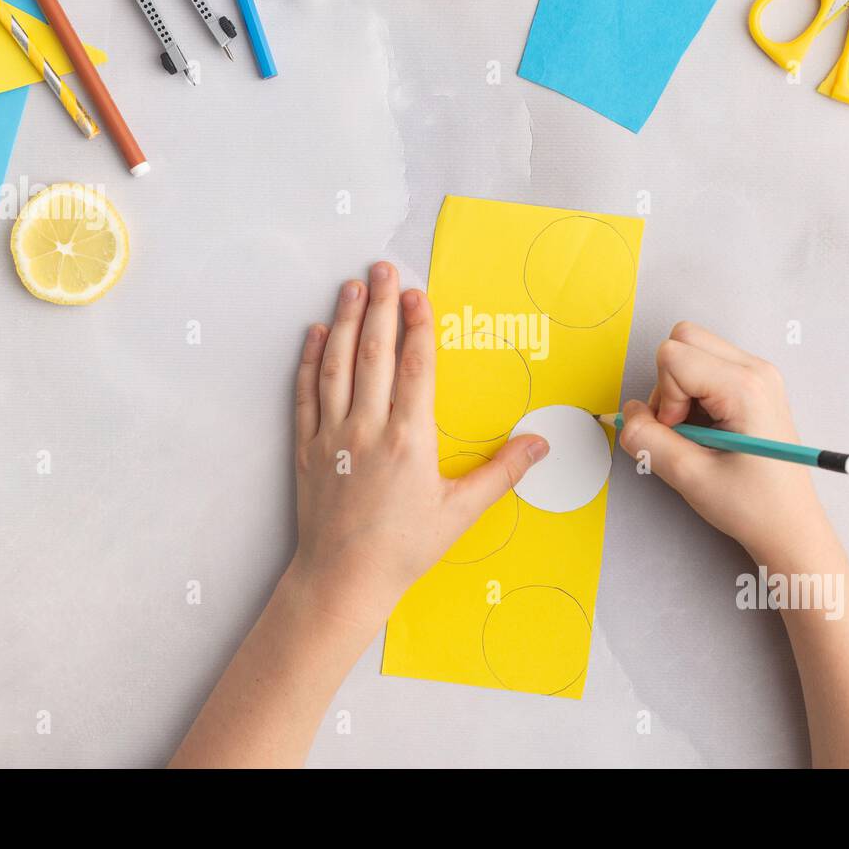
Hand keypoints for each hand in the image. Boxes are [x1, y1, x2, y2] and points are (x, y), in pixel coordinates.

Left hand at [289, 261, 547, 631]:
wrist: (343, 579)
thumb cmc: (405, 548)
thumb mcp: (460, 513)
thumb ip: (502, 473)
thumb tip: (541, 443)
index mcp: (410, 440)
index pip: (415, 368)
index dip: (417, 326)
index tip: (418, 294)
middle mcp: (369, 429)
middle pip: (374, 353)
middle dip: (379, 306)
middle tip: (382, 268)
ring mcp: (334, 437)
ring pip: (338, 365)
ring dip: (345, 322)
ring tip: (351, 287)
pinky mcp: (308, 449)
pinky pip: (307, 394)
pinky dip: (310, 361)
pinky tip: (316, 334)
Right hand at [616, 322, 829, 560]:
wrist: (790, 526)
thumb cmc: (752, 505)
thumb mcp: (688, 476)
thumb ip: (646, 440)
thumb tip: (627, 414)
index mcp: (746, 386)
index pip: (673, 355)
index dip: (663, 396)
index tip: (681, 432)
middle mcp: (756, 369)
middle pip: (684, 338)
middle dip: (669, 382)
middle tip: (683, 427)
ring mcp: (758, 375)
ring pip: (692, 350)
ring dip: (680, 390)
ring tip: (697, 433)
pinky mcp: (753, 385)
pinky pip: (706, 367)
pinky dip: (693, 394)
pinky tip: (708, 429)